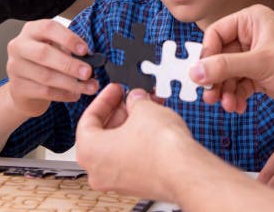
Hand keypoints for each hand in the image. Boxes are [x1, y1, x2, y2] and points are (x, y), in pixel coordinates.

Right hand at [5, 19, 97, 115]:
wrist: (25, 87)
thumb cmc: (45, 62)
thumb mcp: (56, 49)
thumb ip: (70, 50)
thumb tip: (91, 59)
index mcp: (32, 30)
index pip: (48, 28)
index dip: (68, 38)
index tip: (85, 50)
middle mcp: (19, 46)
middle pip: (44, 53)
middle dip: (69, 64)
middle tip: (88, 72)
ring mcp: (15, 67)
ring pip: (46, 76)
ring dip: (71, 83)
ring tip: (89, 87)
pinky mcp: (17, 87)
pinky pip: (44, 92)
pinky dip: (64, 94)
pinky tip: (75, 94)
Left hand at [76, 84, 196, 202]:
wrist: (185, 171)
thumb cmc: (160, 146)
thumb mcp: (143, 108)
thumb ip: (134, 100)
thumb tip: (136, 98)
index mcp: (90, 152)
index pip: (88, 119)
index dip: (104, 99)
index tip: (115, 90)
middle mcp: (99, 171)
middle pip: (103, 134)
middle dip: (121, 111)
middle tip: (132, 97)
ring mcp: (118, 181)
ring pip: (119, 146)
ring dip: (133, 124)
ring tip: (149, 107)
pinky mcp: (138, 185)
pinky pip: (132, 158)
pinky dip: (140, 140)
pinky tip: (155, 125)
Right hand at [192, 4, 273, 113]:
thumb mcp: (260, 63)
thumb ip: (224, 67)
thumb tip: (194, 72)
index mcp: (251, 20)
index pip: (215, 34)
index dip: (207, 55)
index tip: (202, 76)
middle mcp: (251, 35)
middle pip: (218, 56)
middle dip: (215, 78)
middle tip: (210, 97)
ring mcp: (255, 56)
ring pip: (227, 73)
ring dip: (225, 91)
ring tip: (228, 106)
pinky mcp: (259, 75)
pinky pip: (238, 85)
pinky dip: (235, 97)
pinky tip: (238, 107)